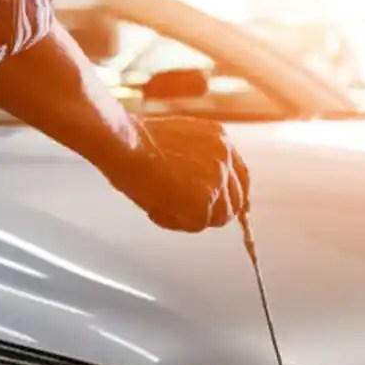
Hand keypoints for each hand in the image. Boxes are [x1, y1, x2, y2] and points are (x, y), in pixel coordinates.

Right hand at [104, 117, 250, 232]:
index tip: (221, 207)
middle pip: (236, 201)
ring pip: (217, 217)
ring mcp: (218, 180)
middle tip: (183, 212)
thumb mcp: (179, 144)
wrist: (124, 143)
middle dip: (212, 212)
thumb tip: (202, 193)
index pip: (240, 176)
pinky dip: (174, 221)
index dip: (231, 196)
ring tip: (161, 202)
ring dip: (191, 217)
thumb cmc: (136, 143)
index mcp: (220, 139)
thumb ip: (198, 165)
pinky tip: (155, 205)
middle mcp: (225, 157)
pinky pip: (195, 225)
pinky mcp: (204, 201)